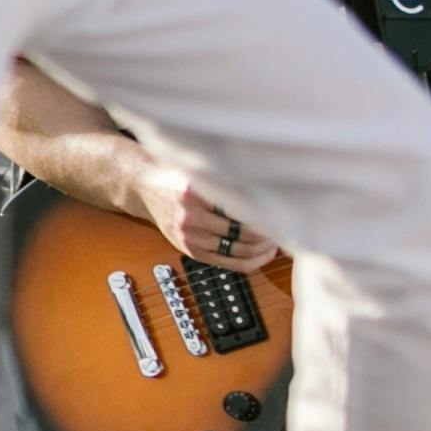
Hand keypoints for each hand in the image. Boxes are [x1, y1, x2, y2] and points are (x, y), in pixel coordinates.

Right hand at [96, 147, 272, 272]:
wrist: (144, 185)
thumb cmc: (177, 173)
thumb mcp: (201, 167)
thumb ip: (229, 176)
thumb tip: (272, 185)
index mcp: (195, 190)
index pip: (242, 208)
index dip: (269, 213)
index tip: (285, 210)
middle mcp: (190, 215)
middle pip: (244, 232)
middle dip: (271, 233)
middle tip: (286, 226)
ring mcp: (188, 235)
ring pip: (240, 251)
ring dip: (265, 248)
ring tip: (277, 239)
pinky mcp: (189, 250)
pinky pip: (229, 263)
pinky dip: (252, 261)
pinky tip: (263, 253)